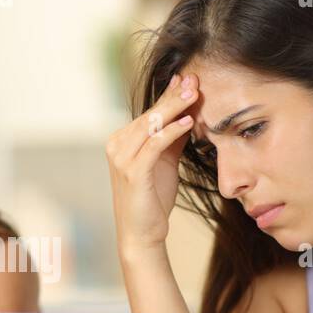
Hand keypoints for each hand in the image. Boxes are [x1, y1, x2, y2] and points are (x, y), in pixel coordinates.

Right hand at [105, 72, 198, 258]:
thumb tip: (189, 111)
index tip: (190, 79)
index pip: (150, 112)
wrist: (142, 233)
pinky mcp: (133, 172)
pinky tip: (189, 122)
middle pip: (150, 114)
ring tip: (195, 94)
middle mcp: (117, 145)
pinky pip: (154, 145)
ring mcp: (122, 158)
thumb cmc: (152, 198)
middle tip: (195, 79)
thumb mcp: (165, 161)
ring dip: (174, 108)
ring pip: (151, 125)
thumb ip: (172, 137)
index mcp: (122, 140)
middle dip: (174, 96)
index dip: (170, 95)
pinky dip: (171, 131)